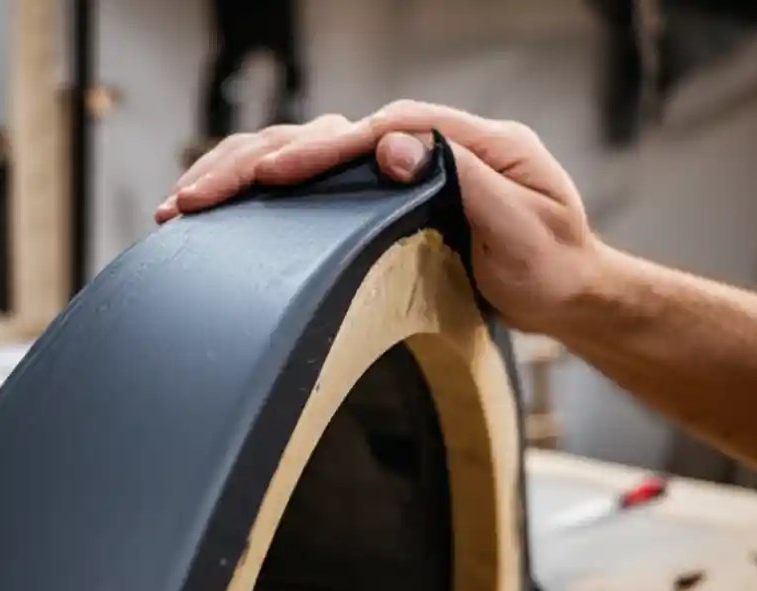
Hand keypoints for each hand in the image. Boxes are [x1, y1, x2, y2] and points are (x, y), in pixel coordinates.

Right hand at [155, 101, 603, 334]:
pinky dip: (268, 196)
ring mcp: (402, 170)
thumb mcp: (523, 223)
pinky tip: (226, 213)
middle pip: (327, 135)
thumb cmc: (554, 265)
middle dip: (256, 161)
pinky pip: (318, 188)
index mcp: (468, 138)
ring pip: (311, 155)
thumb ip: (461, 176)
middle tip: (196, 195)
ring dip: (246, 174)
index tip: (270, 174)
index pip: (377, 129)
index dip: (318, 149)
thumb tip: (388, 145)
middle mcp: (428, 144)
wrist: (570, 294)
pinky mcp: (383, 200)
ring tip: (186, 202)